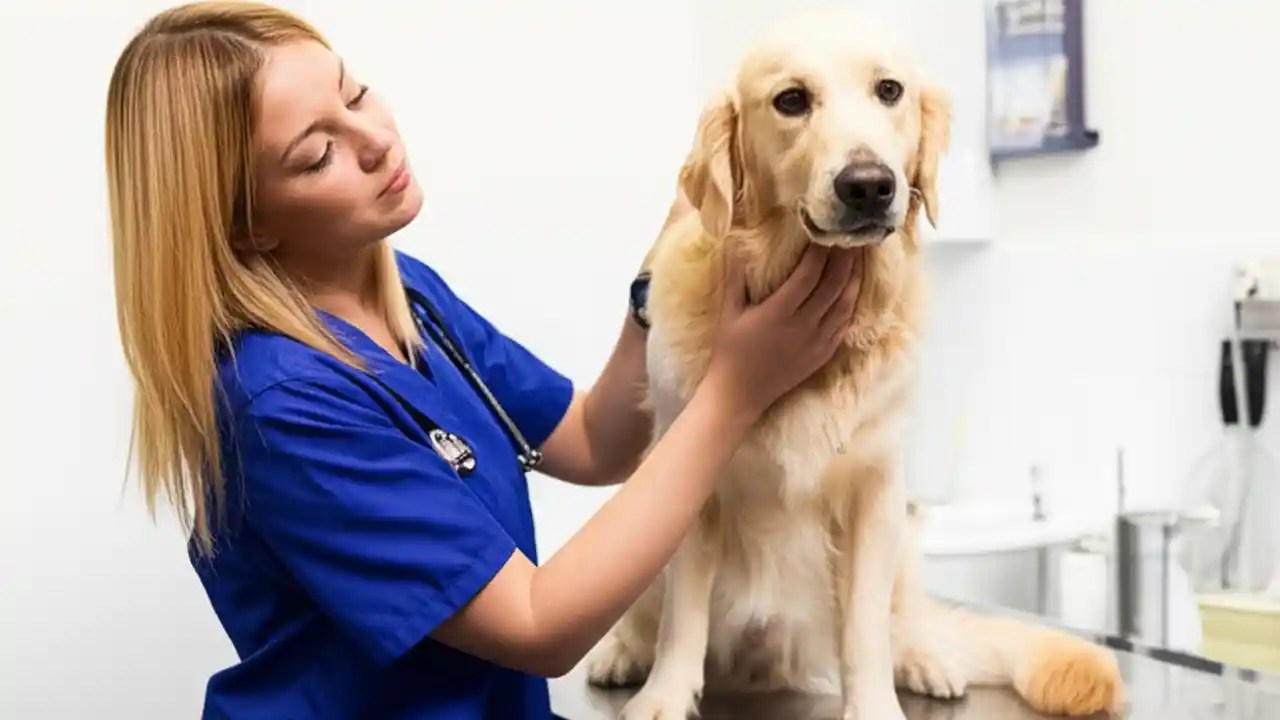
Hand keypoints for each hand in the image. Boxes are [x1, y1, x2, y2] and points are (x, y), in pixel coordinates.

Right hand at [704, 243, 862, 421]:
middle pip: (833, 285)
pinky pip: (844, 324)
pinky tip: (854, 289)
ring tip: (860, 257)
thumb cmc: (730, 351)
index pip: (808, 275)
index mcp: (778, 313)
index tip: (824, 234)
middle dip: (844, 259)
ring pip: (845, 304)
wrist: (740, 394)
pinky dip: (852, 303)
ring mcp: (817, 342)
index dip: (819, 252)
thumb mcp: (729, 312)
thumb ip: (735, 278)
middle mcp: (803, 326)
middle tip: (850, 238)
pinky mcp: (823, 354)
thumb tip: (735, 245)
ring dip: (854, 278)